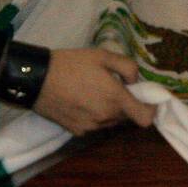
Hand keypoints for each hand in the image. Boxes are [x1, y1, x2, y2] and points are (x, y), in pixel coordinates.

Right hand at [31, 48, 156, 134]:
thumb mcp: (103, 55)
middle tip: (113, 85)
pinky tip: (80, 100)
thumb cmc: (71, 64)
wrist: (36, 79)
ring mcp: (91, 127)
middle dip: (125, 103)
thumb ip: (127, 67)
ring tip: (93, 91)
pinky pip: (94, 124)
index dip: (151, 110)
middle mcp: (106, 118)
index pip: (145, 118)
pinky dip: (94, 114)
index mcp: (115, 99)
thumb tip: (135, 81)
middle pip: (126, 116)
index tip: (147, 98)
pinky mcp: (77, 131)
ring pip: (110, 121)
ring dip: (109, 109)